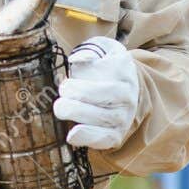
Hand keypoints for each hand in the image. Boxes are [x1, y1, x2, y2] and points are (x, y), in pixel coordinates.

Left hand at [54, 36, 140, 150]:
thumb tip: (76, 60)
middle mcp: (127, 93)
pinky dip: (87, 138)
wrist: (124, 92)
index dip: (89, 69)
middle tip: (63, 89)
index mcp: (124, 68)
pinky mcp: (116, 134)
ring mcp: (124, 116)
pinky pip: (104, 138)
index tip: (69, 70)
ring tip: (61, 107)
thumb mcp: (102, 50)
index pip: (109, 69)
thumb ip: (90, 50)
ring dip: (78, 113)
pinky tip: (71, 135)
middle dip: (80, 92)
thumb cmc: (105, 67)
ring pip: (103, 117)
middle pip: (107, 94)